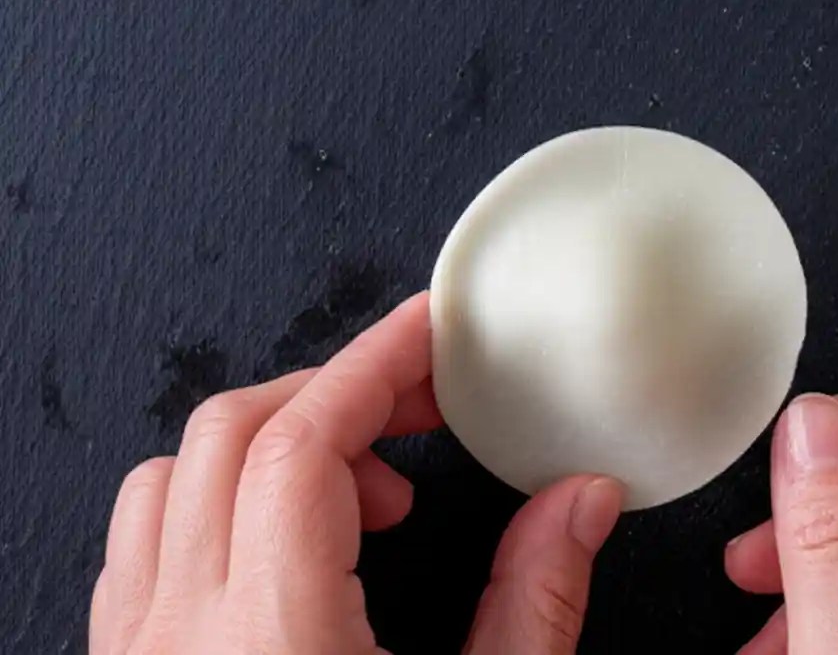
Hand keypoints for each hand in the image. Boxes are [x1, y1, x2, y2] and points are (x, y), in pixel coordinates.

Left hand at [90, 292, 624, 654]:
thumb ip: (535, 605)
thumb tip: (581, 505)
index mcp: (275, 638)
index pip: (306, 441)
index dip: (374, 364)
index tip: (430, 331)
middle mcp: (185, 633)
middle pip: (236, 434)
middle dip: (341, 391)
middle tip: (428, 404)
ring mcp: (142, 653)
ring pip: (175, 478)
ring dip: (276, 443)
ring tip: (370, 484)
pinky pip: (149, 542)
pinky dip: (224, 499)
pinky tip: (295, 539)